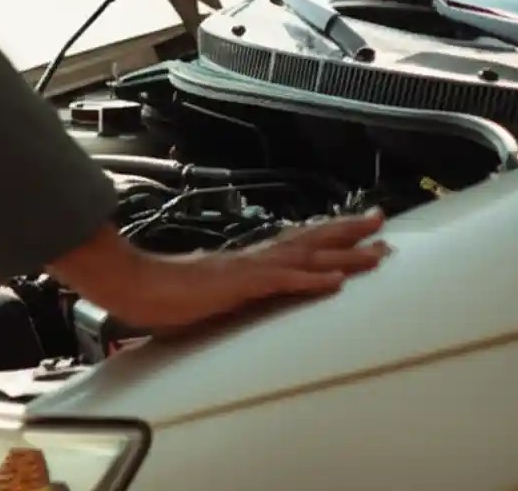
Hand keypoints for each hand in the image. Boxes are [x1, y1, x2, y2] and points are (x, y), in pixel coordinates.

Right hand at [47, 210, 388, 333]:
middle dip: (349, 231)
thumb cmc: (161, 295)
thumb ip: (225, 294)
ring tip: (377, 249)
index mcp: (246, 262)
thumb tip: (232, 297)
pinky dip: (311, 279)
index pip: (295, 243)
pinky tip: (336, 279)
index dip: (327, 234)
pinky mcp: (240, 284)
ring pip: (306, 255)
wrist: (134, 286)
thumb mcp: (205, 296)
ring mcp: (249, 269)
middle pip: (310, 239)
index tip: (355, 227)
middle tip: (383, 220)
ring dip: (344, 252)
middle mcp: (253, 258)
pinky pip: (282, 281)